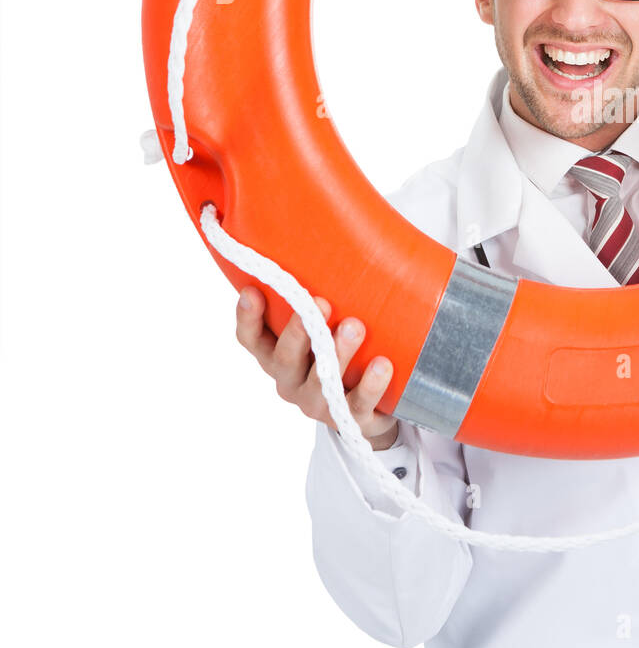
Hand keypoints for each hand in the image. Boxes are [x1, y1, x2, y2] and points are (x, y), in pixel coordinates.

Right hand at [235, 289, 399, 448]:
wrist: (371, 407)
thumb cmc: (341, 350)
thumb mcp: (325, 323)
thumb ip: (320, 291)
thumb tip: (336, 228)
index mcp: (278, 354)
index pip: (252, 339)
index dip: (248, 317)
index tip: (252, 290)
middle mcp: (292, 380)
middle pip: (285, 358)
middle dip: (300, 331)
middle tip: (319, 303)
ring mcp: (320, 402)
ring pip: (321, 381)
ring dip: (338, 353)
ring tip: (356, 326)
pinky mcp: (352, 419)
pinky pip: (358, 404)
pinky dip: (370, 385)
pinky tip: (382, 365)